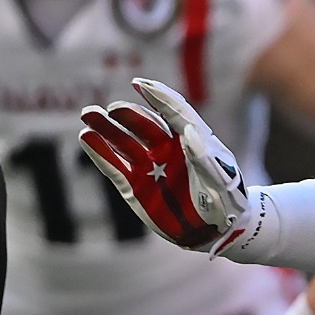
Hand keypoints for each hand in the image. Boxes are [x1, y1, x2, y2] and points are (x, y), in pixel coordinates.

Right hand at [78, 79, 260, 253]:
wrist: (217, 230)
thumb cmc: (227, 202)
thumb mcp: (222, 181)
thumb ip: (206, 158)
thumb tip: (190, 132)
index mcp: (193, 141)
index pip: (175, 113)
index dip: (159, 97)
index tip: (141, 84)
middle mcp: (168, 149)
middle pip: (144, 124)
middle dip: (128, 114)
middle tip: (113, 110)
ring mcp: (150, 167)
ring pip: (124, 142)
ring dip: (106, 128)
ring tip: (89, 114)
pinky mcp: (136, 186)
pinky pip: (114, 166)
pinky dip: (100, 153)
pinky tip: (87, 137)